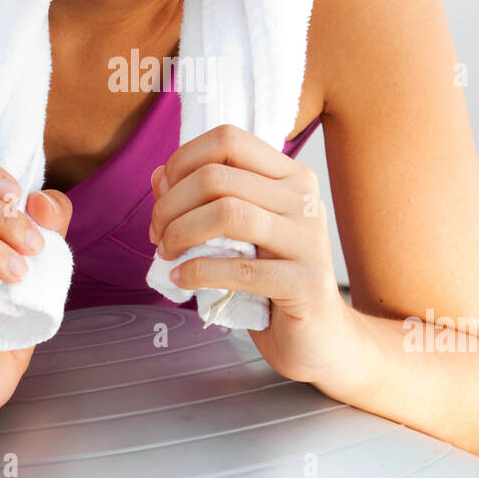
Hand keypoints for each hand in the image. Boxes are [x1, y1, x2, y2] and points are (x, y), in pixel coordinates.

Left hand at [149, 124, 354, 390]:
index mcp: (290, 177)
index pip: (228, 140)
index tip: (163, 194)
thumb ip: (201, 200)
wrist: (321, 337)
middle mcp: (304, 199)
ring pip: (227, 212)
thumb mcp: (236, 234)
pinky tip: (182, 279)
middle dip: (172, 204)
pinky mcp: (307, 282)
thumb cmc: (273, 282)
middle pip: (218, 176)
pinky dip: (198, 272)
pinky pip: (240, 269)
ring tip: (167, 253)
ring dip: (182, 232)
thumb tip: (159, 176)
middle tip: (157, 234)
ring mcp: (310, 240)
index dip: (184, 161)